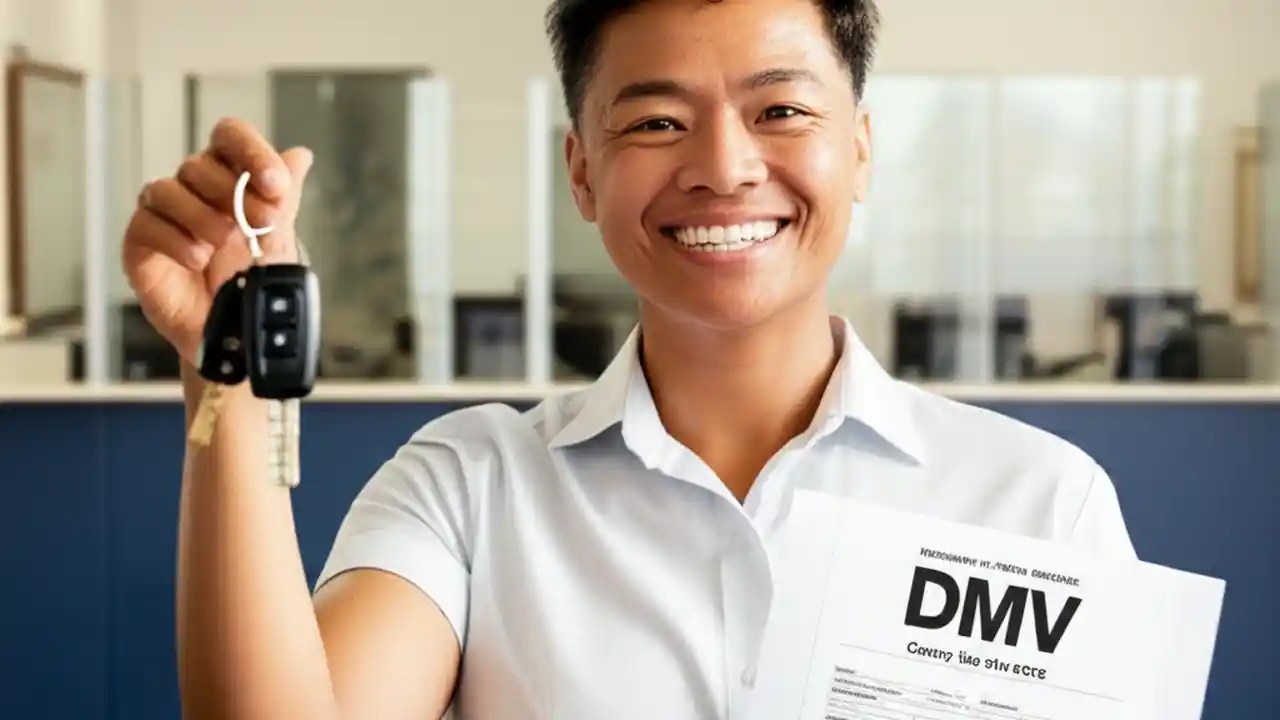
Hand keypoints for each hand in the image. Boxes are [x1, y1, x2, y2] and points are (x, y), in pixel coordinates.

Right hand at [122, 117, 313, 365]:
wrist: (232, 329)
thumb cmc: (250, 279)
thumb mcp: (277, 237)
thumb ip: (284, 196)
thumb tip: (300, 155)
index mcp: (227, 176)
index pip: (229, 137)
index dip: (251, 152)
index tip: (275, 183)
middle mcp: (192, 188)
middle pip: (199, 164)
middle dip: (235, 194)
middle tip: (261, 223)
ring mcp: (163, 212)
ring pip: (169, 190)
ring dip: (203, 217)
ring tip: (224, 244)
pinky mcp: (140, 240)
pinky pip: (148, 224)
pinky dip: (177, 240)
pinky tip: (198, 259)